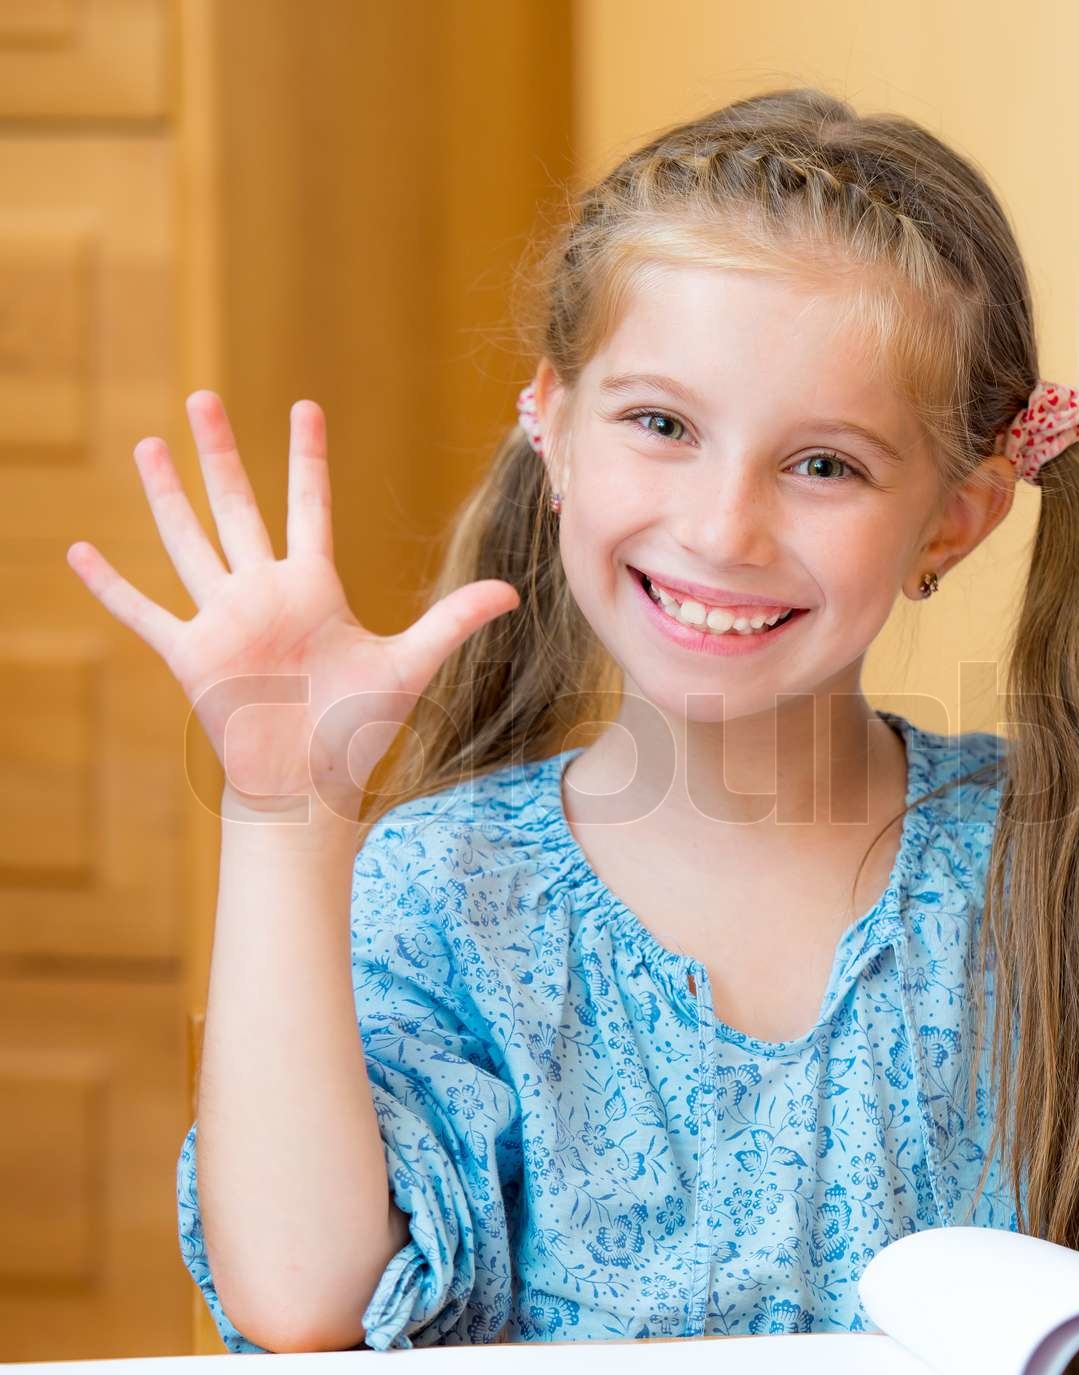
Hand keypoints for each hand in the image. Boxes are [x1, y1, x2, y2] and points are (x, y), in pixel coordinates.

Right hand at [67, 392, 520, 819]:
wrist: (311, 786)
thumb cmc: (357, 729)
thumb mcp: (409, 664)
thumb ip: (453, 620)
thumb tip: (514, 591)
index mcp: (313, 587)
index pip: (309, 506)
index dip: (307, 458)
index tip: (305, 406)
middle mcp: (264, 593)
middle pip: (237, 506)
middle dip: (221, 452)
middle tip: (201, 396)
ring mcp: (223, 619)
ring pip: (188, 541)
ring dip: (166, 494)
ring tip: (148, 444)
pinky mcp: (189, 654)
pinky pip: (141, 612)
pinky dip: (109, 586)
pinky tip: (77, 551)